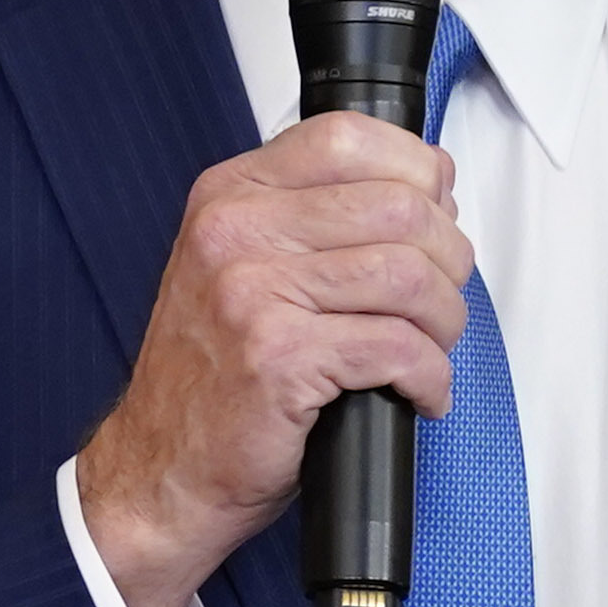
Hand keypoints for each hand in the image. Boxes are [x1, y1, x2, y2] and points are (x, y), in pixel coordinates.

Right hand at [74, 113, 474, 606]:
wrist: (160, 470)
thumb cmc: (213, 378)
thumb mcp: (242, 268)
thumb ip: (313, 218)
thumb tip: (426, 192)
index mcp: (229, 196)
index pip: (349, 136)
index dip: (417, 171)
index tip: (433, 212)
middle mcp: (235, 233)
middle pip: (400, 207)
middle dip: (447, 260)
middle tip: (437, 301)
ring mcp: (252, 293)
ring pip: (410, 277)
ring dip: (444, 323)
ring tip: (428, 350)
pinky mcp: (280, 358)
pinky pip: (399, 349)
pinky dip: (429, 378)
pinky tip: (416, 392)